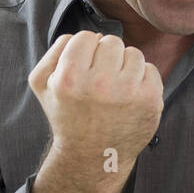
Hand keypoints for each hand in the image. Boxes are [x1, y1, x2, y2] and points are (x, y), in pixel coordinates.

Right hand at [28, 31, 163, 179]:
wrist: (93, 156)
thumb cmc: (68, 116)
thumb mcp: (43, 84)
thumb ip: (56, 50)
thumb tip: (90, 35)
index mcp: (69, 77)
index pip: (86, 36)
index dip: (85, 51)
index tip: (84, 70)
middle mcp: (99, 84)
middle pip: (111, 41)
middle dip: (106, 57)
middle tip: (100, 82)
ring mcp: (128, 92)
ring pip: (133, 53)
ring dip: (125, 67)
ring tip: (115, 89)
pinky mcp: (150, 100)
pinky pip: (150, 69)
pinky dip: (142, 80)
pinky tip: (130, 97)